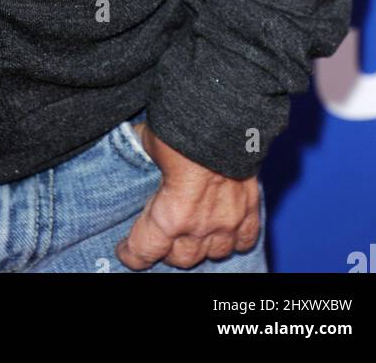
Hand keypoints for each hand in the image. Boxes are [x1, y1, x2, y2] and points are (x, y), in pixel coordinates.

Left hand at [115, 122, 261, 269]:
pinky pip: (244, 241)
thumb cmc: (182, 130)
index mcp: (171, 216)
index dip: (131, 253)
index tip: (125, 250)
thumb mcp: (149, 142)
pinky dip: (234, 239)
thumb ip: (140, 153)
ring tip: (190, 234)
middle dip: (167, 250)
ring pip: (212, 254)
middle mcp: (200, 227)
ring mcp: (229, 222)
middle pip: (181, 258)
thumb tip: (132, 144)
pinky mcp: (250, 210)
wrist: (224, 117)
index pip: (144, 251)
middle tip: (160, 236)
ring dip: (199, 246)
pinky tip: (223, 231)